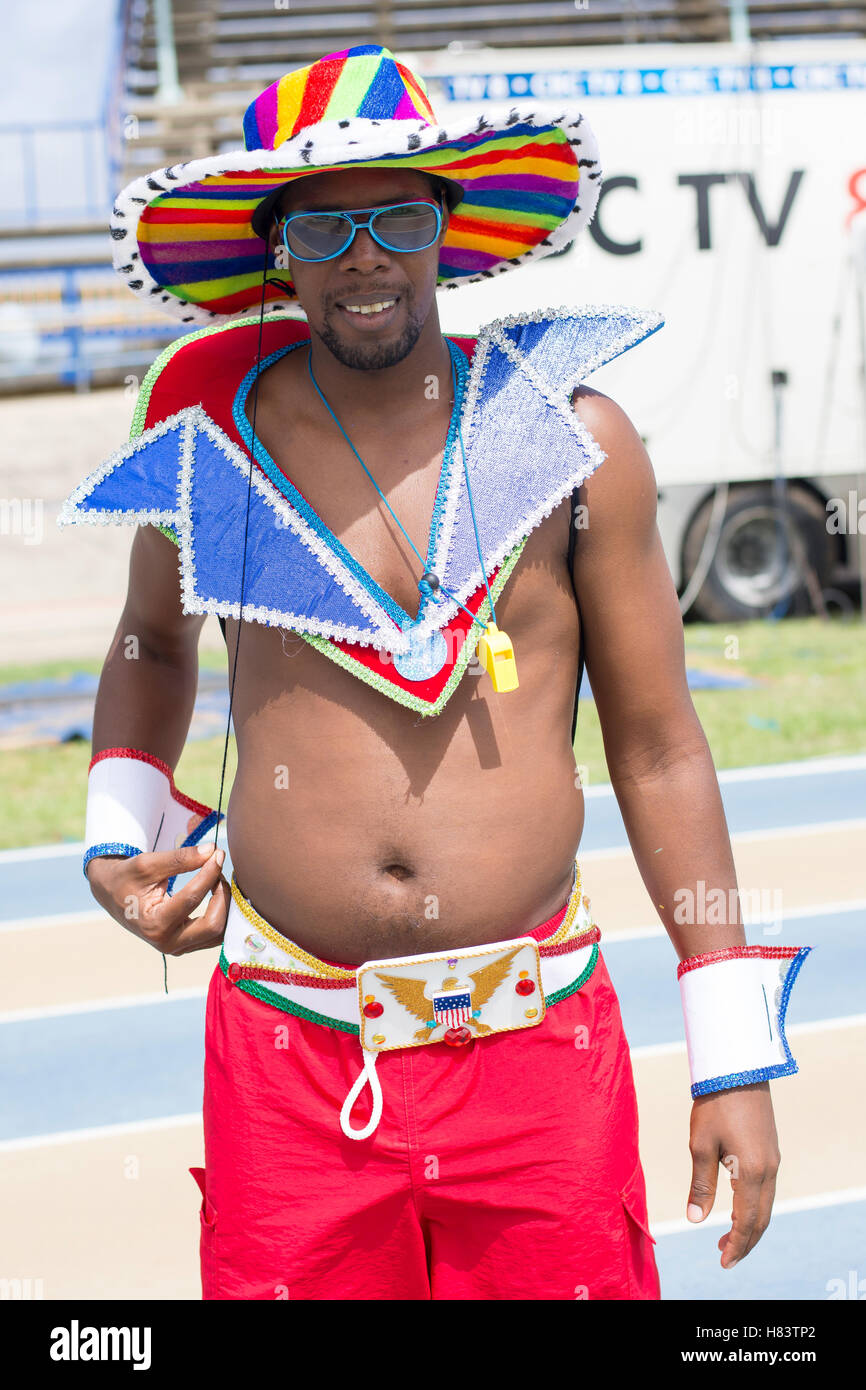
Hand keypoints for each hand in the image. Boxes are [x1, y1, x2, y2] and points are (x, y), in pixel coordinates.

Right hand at [86, 844, 230, 955]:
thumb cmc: (126, 878)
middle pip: (214, 924)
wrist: (112, 895)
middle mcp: (168, 943)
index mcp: (154, 925)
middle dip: (222, 894)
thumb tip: (212, 850)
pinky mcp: (186, 945)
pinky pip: (215, 933)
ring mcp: (178, 948)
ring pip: (219, 932)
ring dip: (225, 903)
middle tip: (218, 869)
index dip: (209, 873)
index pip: (193, 899)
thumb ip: (180, 858)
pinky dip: (222, 912)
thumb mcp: (147, 864)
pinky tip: (215, 891)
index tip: (217, 853)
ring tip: (216, 878)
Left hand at [687, 1081, 780, 1268]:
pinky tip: (739, 1206)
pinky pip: (767, 1190)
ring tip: (727, 1237)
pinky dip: (755, 1207)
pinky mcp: (771, 1149)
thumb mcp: (700, 1145)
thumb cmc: (714, 1104)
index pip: (746, 1222)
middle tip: (724, 1257)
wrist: (738, 1068)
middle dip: (745, 1242)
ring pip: (766, 1205)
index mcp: (752, 1172)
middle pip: (761, 1219)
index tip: (724, 1263)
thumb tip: (695, 1220)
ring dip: (750, 1225)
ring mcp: (773, 1159)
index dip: (736, 1246)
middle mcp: (769, 1170)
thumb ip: (700, 1184)